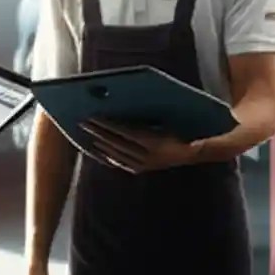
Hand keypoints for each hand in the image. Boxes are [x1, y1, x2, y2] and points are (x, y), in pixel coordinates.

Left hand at [80, 118, 200, 173]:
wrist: (191, 154)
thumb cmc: (179, 131)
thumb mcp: (163, 121)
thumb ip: (144, 118)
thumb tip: (123, 105)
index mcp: (151, 141)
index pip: (122, 131)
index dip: (106, 124)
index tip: (92, 116)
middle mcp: (146, 155)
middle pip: (116, 142)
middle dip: (99, 132)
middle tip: (83, 123)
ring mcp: (143, 164)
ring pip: (117, 154)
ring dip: (102, 144)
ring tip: (89, 135)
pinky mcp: (142, 169)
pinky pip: (122, 163)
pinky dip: (110, 156)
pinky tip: (102, 151)